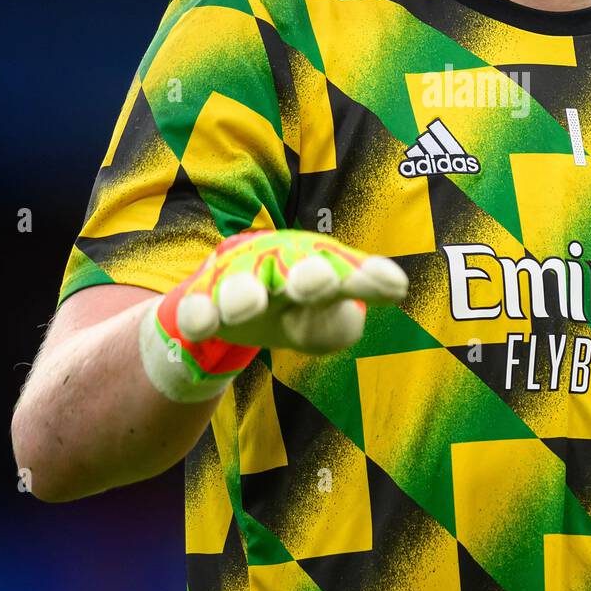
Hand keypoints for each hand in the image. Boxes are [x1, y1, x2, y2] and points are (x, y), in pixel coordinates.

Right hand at [170, 228, 407, 356]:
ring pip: (240, 282)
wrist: (234, 306)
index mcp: (318, 263)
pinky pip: (196, 306)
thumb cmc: (296, 311)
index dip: (367, 278)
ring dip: (243, 291)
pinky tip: (200, 328)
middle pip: (292, 265)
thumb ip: (345, 321)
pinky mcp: (202, 301)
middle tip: (321, 283)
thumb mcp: (326, 322)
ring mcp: (238, 281)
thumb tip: (370, 305)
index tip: (394, 288)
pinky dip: (197, 315)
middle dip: (307, 274)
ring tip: (246, 306)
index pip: (348, 269)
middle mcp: (278, 263)